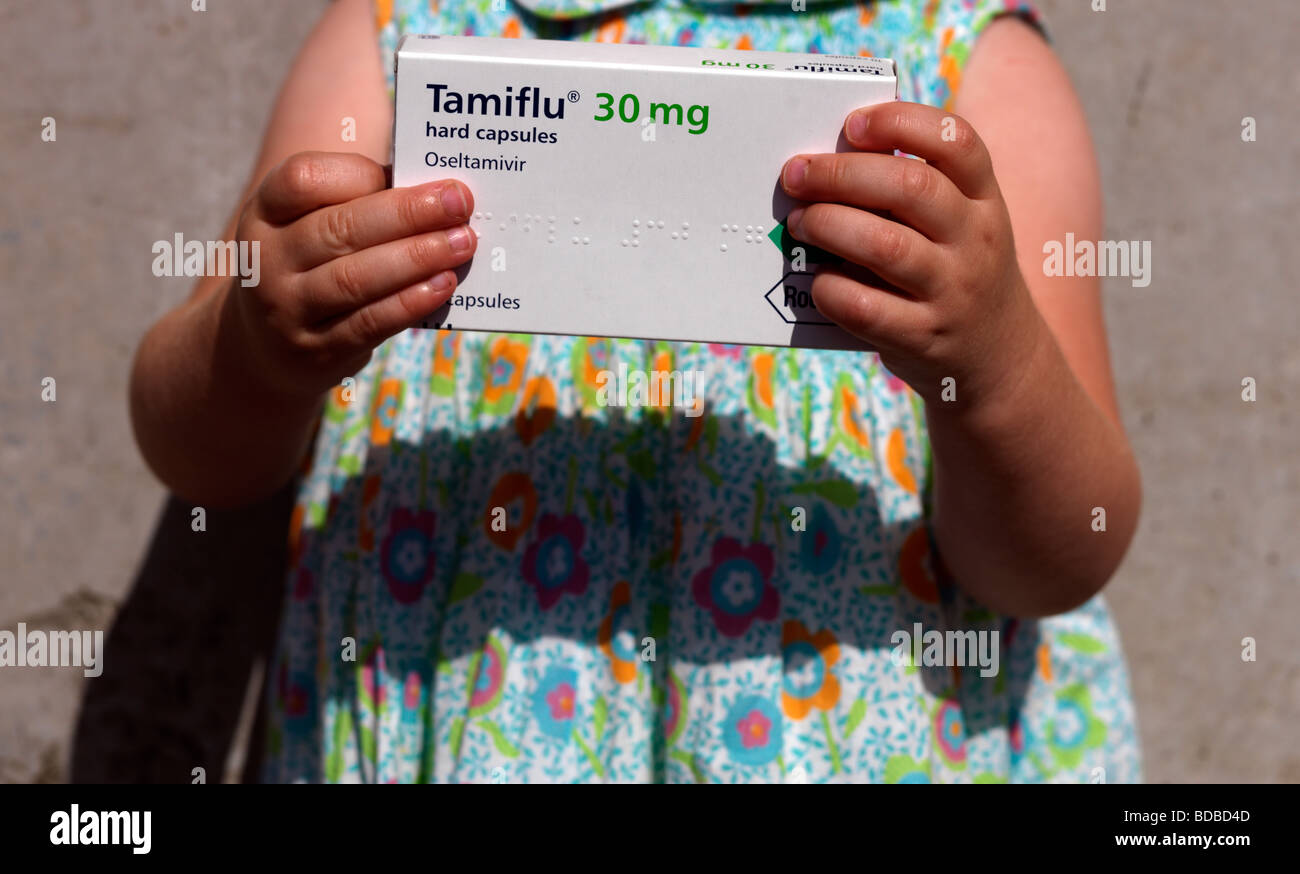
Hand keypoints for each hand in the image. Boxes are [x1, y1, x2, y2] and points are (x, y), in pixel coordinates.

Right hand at [227, 151, 475, 398]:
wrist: (266, 347)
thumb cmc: (308, 266)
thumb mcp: (306, 225)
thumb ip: (356, 203)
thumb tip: (434, 190)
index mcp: (265, 213)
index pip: (302, 180)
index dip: (356, 173)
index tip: (404, 172)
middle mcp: (267, 260)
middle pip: (340, 229)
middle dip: (408, 213)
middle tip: (458, 202)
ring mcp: (288, 309)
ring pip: (357, 279)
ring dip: (418, 257)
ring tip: (462, 242)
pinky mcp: (318, 350)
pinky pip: (371, 322)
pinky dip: (411, 301)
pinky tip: (444, 284)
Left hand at [781, 102, 1045, 410]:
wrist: (999, 356)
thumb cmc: (955, 272)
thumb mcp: (960, 226)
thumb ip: (912, 193)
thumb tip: (826, 162)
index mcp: (984, 198)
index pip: (956, 141)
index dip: (901, 123)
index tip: (852, 125)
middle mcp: (977, 240)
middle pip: (910, 189)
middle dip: (841, 174)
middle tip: (796, 174)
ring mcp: (953, 291)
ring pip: (885, 246)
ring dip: (829, 226)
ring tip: (800, 222)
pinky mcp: (924, 336)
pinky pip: (866, 307)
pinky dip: (831, 288)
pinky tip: (817, 280)